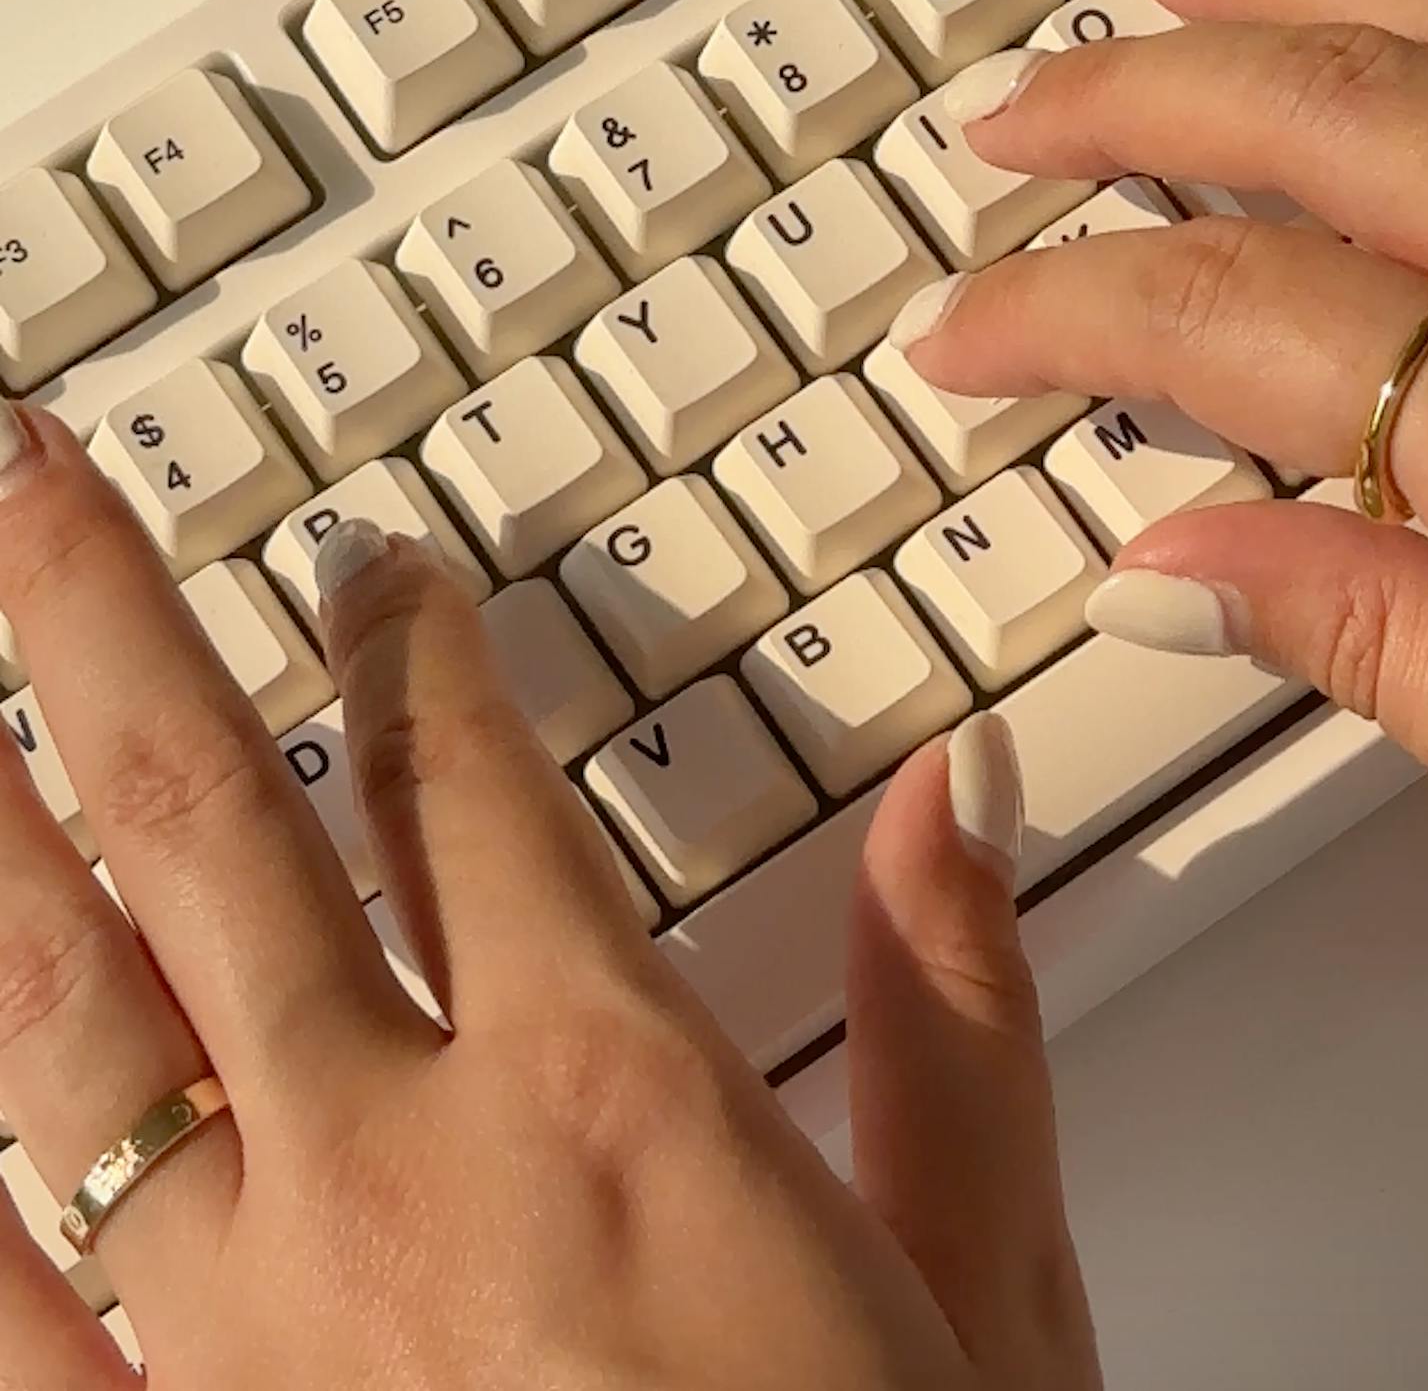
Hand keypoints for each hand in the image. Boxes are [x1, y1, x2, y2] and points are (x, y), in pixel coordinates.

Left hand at [0, 418, 1100, 1389]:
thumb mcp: (989, 1307)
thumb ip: (956, 1027)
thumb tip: (947, 798)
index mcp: (609, 1095)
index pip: (466, 774)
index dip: (403, 635)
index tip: (366, 562)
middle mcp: (393, 1169)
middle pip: (203, 812)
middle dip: (88, 611)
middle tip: (16, 462)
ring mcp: (240, 1330)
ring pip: (55, 1013)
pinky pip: (1, 1312)